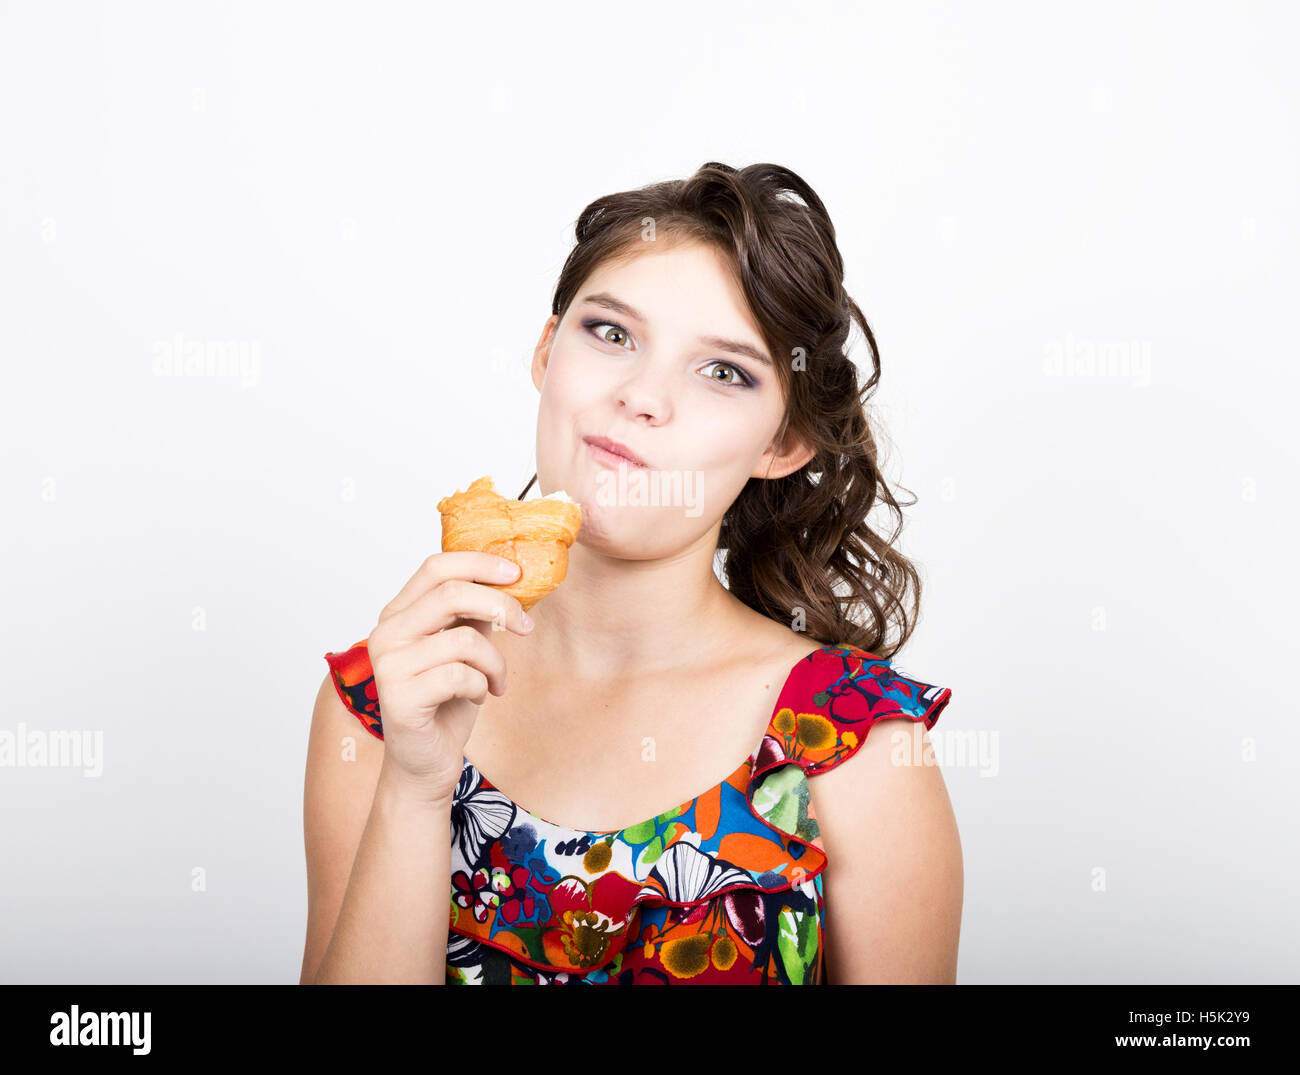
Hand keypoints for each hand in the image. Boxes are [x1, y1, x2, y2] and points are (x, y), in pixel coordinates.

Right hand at [364, 551, 532, 802]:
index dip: (479, 563)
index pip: (436, 566)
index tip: (516, 573)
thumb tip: (510, 578)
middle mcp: (386, 633)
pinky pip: (461, 676)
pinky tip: (478, 699)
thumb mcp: (466, 648)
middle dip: (501, 606)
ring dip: (495, 663)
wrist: (424, 762)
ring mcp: (388, 665)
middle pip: (452, 594)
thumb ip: (476, 613)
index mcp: (399, 614)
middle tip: (525, 627)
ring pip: (465, 640)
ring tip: (495, 681)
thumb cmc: (446, 702)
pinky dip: (482, 687)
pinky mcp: (399, 697)